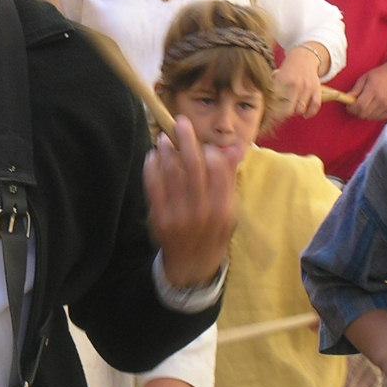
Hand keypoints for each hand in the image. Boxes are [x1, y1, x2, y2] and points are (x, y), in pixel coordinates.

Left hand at [144, 117, 238, 289]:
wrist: (193, 264)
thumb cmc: (214, 231)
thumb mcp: (229, 209)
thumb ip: (229, 178)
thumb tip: (235, 148)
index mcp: (223, 208)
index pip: (217, 170)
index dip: (209, 152)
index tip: (204, 144)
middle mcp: (202, 211)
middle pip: (193, 166)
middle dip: (186, 140)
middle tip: (180, 122)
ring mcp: (179, 215)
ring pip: (171, 174)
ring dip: (166, 151)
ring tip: (162, 138)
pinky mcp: (159, 218)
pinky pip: (153, 187)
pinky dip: (151, 168)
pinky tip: (152, 157)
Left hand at [276, 47, 323, 116]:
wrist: (304, 57)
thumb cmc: (287, 69)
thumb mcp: (277, 75)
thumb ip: (271, 88)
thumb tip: (263, 104)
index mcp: (282, 80)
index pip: (275, 102)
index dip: (272, 112)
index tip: (269, 116)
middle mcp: (295, 84)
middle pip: (288, 110)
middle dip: (283, 115)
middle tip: (280, 115)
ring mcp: (307, 87)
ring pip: (300, 109)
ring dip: (295, 113)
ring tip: (291, 111)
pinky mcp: (316, 89)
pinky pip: (315, 106)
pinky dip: (310, 112)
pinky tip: (305, 115)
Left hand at [348, 61, 386, 120]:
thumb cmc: (379, 75)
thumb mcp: (364, 78)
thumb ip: (355, 90)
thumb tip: (345, 99)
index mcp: (373, 90)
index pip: (359, 106)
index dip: (351, 109)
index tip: (348, 106)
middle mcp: (381, 100)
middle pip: (363, 114)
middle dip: (355, 112)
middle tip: (353, 107)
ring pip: (369, 117)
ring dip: (363, 114)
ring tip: (363, 106)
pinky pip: (377, 118)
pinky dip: (371, 116)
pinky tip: (371, 108)